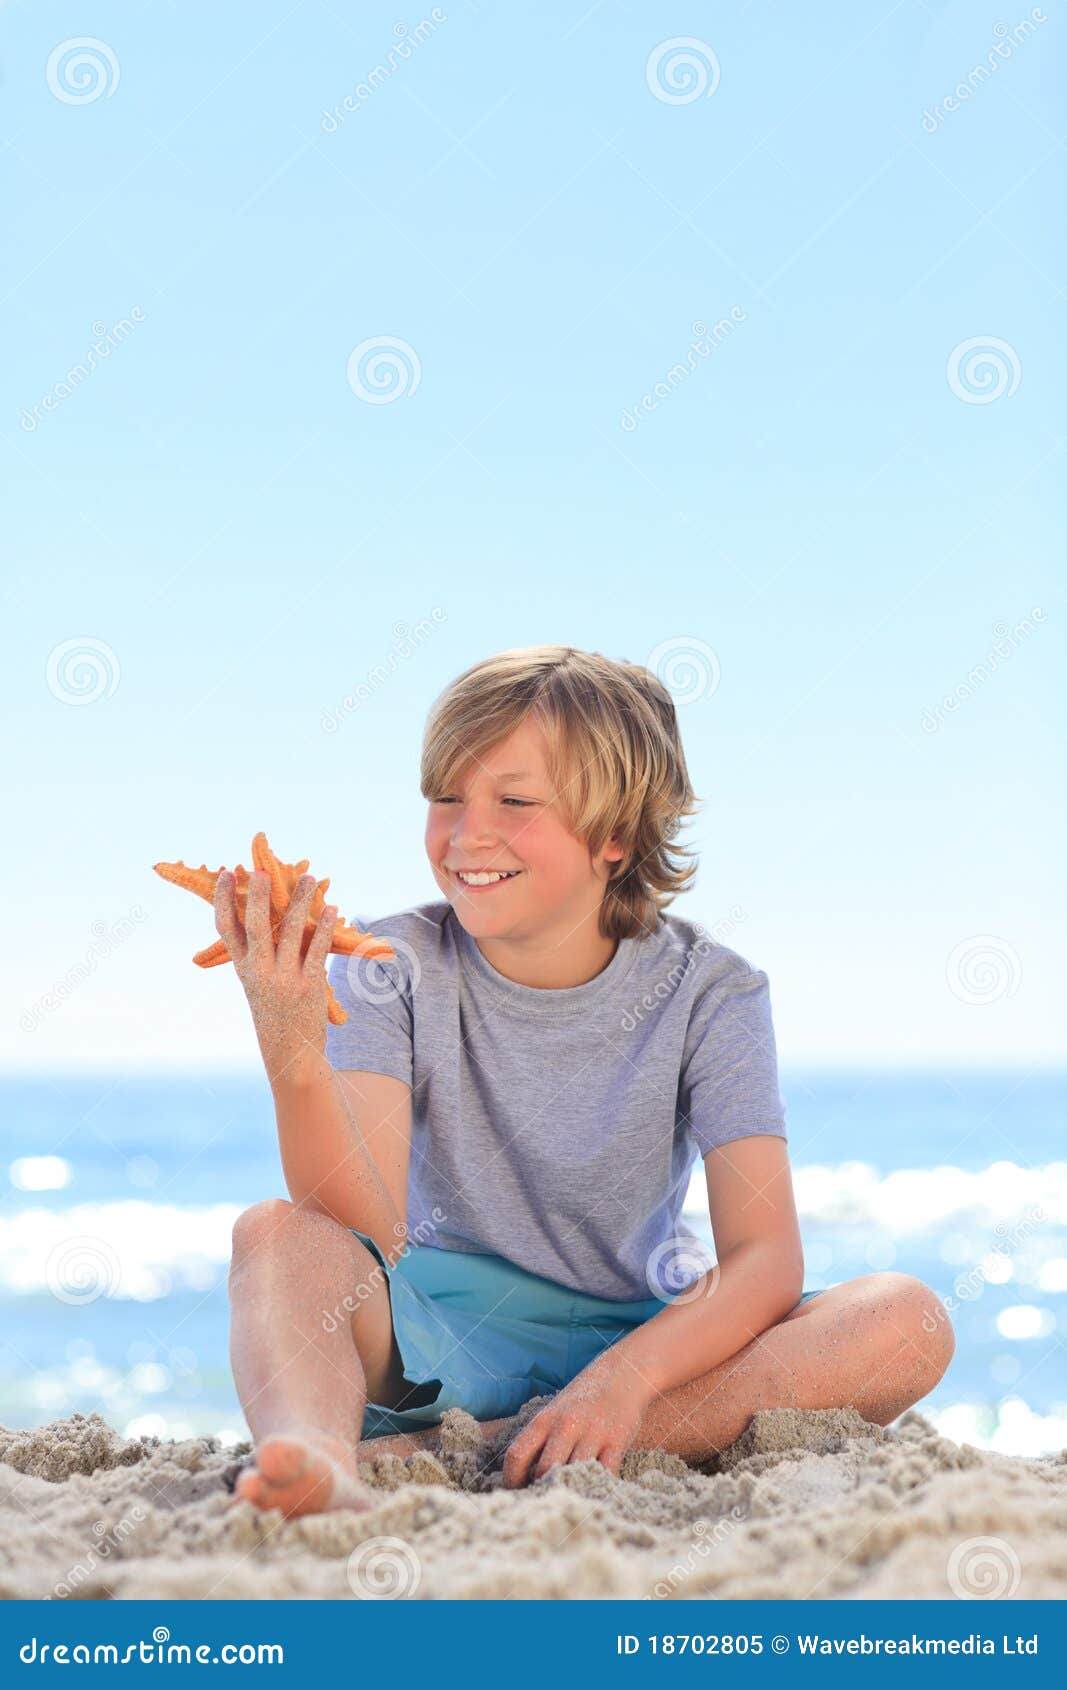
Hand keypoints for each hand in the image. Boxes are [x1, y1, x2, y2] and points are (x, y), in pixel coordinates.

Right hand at [214, 867, 336, 1086]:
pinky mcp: (308, 986)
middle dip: (256, 896)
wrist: (291, 1055)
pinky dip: (323, 926)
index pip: (225, 928)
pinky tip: (330, 909)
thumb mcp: (258, 985)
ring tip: (309, 878)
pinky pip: (317, 949)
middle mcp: (259, 973)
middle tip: (259, 870)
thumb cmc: (276, 1015)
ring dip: (299, 902)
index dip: (223, 899)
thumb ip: (260, 954)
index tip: (224, 873)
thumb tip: (268, 915)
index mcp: (243, 970)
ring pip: (289, 931)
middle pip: (254, 926)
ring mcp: (283, 979)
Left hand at [501, 1353, 654, 1488]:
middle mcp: (565, 1426)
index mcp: (545, 1419)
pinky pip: (604, 1474)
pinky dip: (597, 1487)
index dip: (511, 1480)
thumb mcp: (555, 1412)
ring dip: (569, 1491)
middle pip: (544, 1470)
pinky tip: (594, 1493)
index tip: (515, 1494)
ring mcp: (592, 1434)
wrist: (622, 1374)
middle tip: (542, 1504)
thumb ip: (541, 1440)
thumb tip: (522, 1476)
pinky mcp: (616, 1441)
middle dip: (540, 1491)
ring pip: (573, 1474)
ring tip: (566, 1503)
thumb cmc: (583, 1400)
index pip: (517, 1454)